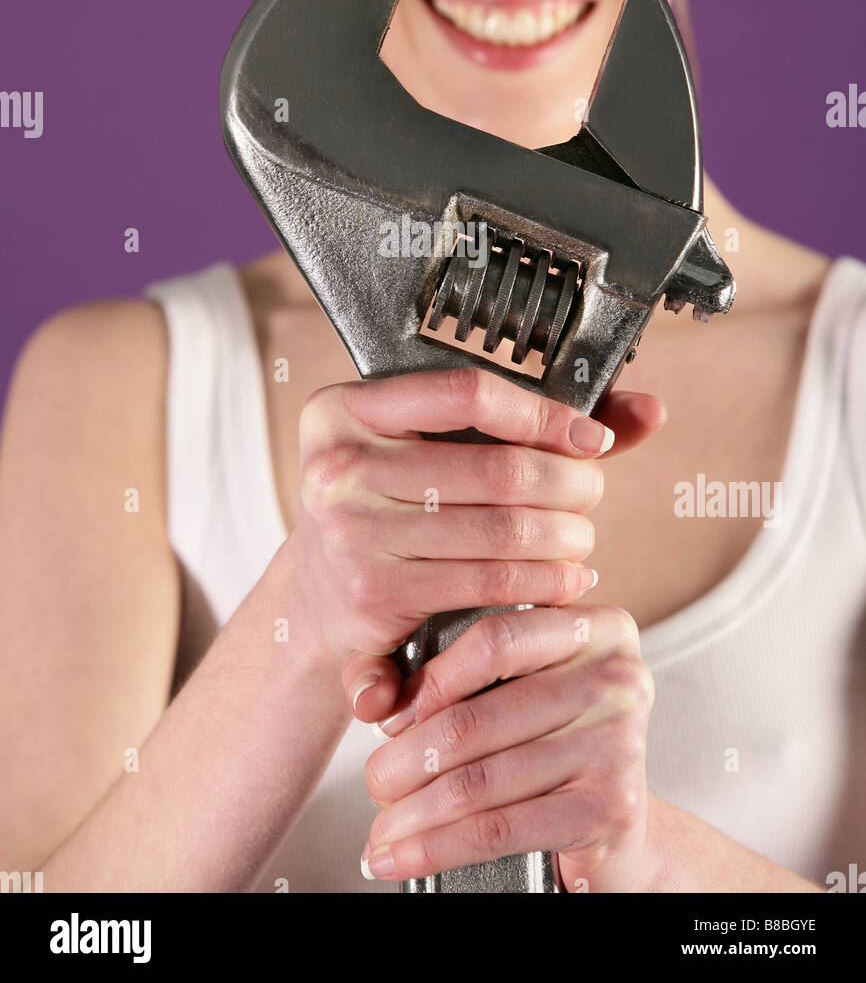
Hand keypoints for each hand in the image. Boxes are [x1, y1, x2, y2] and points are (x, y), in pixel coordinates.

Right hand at [290, 366, 664, 676]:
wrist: (323, 592)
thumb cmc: (393, 501)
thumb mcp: (433, 445)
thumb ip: (535, 423)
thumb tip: (649, 409)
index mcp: (345, 409)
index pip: (467, 392)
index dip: (544, 414)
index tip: (589, 439)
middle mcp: (339, 467)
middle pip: (498, 468)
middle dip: (568, 486)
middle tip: (589, 495)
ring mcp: (350, 533)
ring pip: (502, 531)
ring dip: (565, 539)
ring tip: (581, 540)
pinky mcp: (373, 595)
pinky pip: (487, 583)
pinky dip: (543, 583)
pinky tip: (562, 581)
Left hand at [349, 602, 656, 891]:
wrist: (619, 827)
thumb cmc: (557, 744)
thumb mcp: (524, 688)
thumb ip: (463, 672)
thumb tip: (377, 700)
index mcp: (593, 629)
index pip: (495, 640)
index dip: (431, 680)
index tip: (390, 718)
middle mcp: (615, 678)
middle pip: (477, 718)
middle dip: (408, 758)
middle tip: (375, 780)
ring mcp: (617, 744)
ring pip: (479, 780)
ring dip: (414, 810)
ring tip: (381, 825)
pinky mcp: (608, 809)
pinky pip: (498, 828)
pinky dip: (437, 848)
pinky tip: (403, 855)